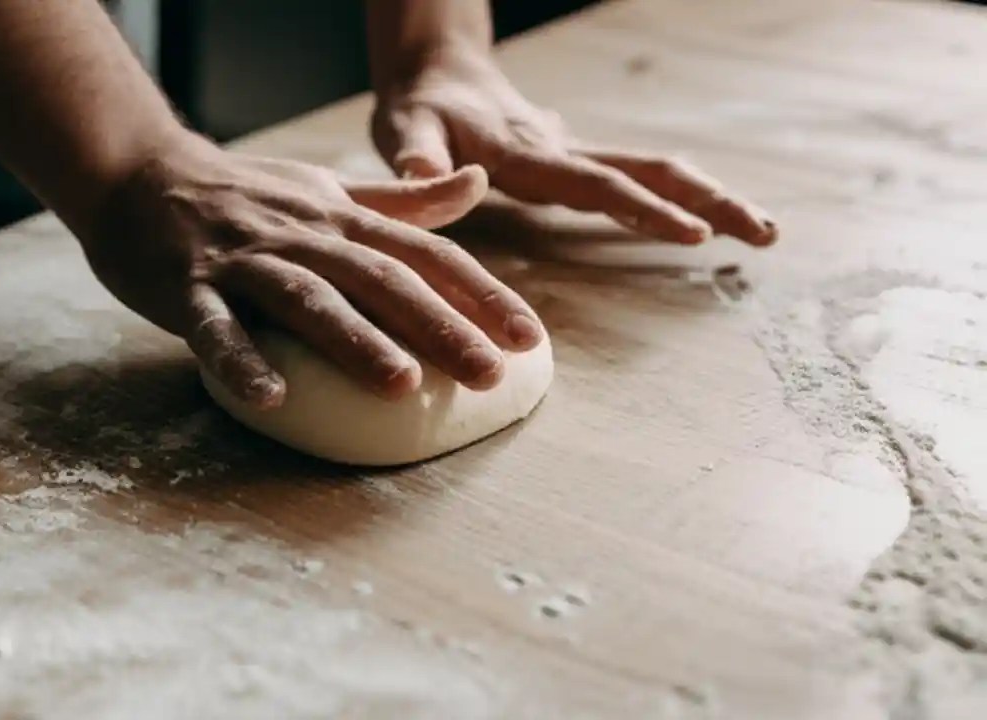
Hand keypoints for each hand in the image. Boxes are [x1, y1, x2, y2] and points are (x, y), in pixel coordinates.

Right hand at [80, 133, 543, 408]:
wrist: (140, 173)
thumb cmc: (246, 194)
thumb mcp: (330, 189)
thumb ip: (402, 201)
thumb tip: (477, 183)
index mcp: (342, 218)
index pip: (425, 254)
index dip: (480, 293)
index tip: (528, 336)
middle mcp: (304, 235)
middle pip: (380, 278)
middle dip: (438, 325)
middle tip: (489, 373)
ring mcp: (245, 260)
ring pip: (307, 298)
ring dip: (355, 340)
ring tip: (402, 383)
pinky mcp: (188, 286)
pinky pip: (215, 327)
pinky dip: (241, 362)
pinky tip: (272, 399)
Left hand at [371, 52, 777, 245]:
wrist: (438, 77)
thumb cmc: (420, 110)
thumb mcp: (405, 131)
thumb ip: (417, 157)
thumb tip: (438, 180)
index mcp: (530, 155)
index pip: (596, 183)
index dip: (644, 208)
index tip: (692, 231)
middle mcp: (563, 152)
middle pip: (649, 172)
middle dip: (710, 201)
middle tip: (767, 233)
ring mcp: (574, 155)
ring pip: (653, 172)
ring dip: (710, 197)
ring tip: (764, 231)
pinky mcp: (573, 163)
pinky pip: (634, 179)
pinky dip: (678, 198)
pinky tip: (713, 218)